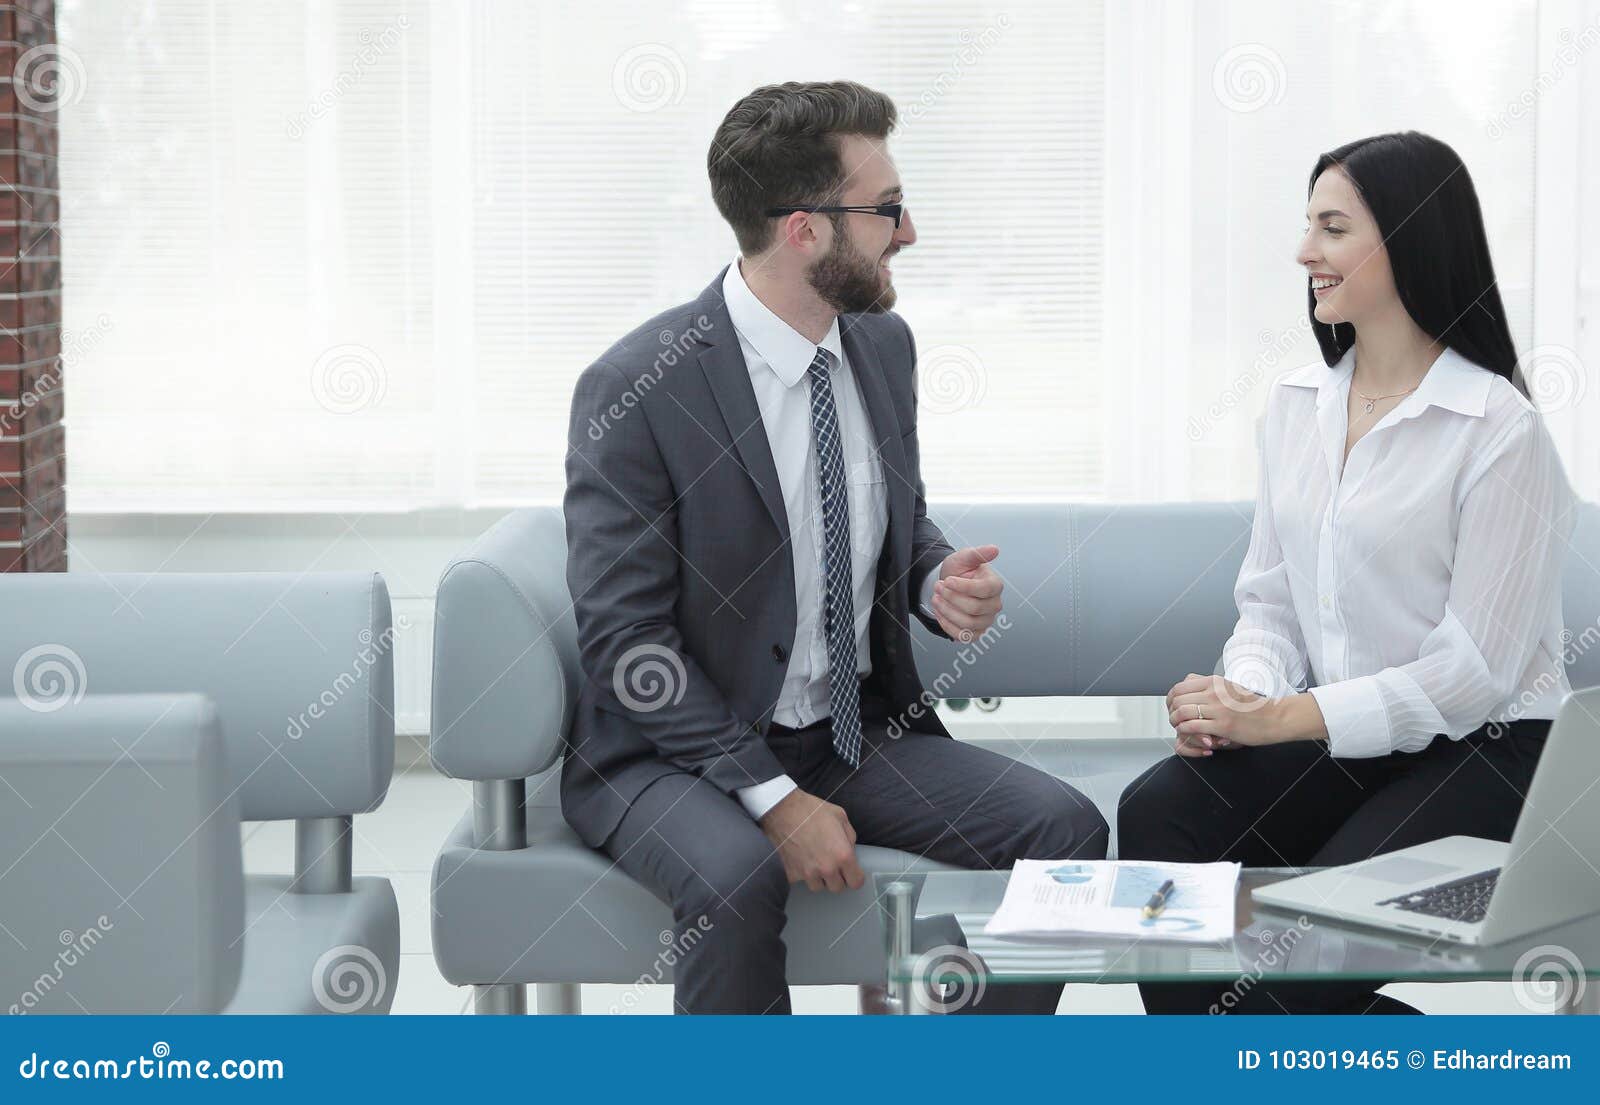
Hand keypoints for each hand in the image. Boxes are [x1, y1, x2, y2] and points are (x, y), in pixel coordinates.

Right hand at [758, 789, 863, 892]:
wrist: (781, 810)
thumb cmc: (809, 810)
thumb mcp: (839, 816)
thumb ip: (849, 836)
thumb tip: (850, 849)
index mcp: (842, 854)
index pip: (856, 882)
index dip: (855, 876)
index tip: (851, 872)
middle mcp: (826, 868)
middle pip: (838, 888)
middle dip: (837, 877)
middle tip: (831, 863)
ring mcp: (808, 873)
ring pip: (818, 887)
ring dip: (819, 878)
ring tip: (814, 860)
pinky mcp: (791, 874)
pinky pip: (800, 881)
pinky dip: (801, 873)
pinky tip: (800, 858)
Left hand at [932, 544, 1003, 642]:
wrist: (950, 584)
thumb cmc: (960, 571)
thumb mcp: (964, 558)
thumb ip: (978, 553)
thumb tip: (994, 549)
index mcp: (995, 585)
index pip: (984, 590)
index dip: (963, 587)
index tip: (948, 580)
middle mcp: (994, 605)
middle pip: (974, 608)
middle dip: (951, 598)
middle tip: (938, 587)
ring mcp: (986, 620)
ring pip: (967, 623)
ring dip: (947, 611)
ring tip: (937, 598)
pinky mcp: (976, 633)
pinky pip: (963, 636)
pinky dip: (947, 625)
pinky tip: (940, 612)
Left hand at [1165, 672, 1281, 755]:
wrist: (1276, 717)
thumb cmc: (1253, 706)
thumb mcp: (1229, 686)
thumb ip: (1209, 684)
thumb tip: (1188, 680)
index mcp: (1214, 681)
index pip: (1179, 687)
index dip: (1170, 699)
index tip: (1171, 707)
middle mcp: (1214, 692)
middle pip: (1177, 700)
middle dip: (1171, 712)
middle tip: (1174, 720)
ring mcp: (1218, 708)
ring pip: (1182, 713)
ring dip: (1176, 723)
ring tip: (1180, 728)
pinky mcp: (1223, 725)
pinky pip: (1193, 726)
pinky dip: (1186, 731)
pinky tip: (1190, 734)